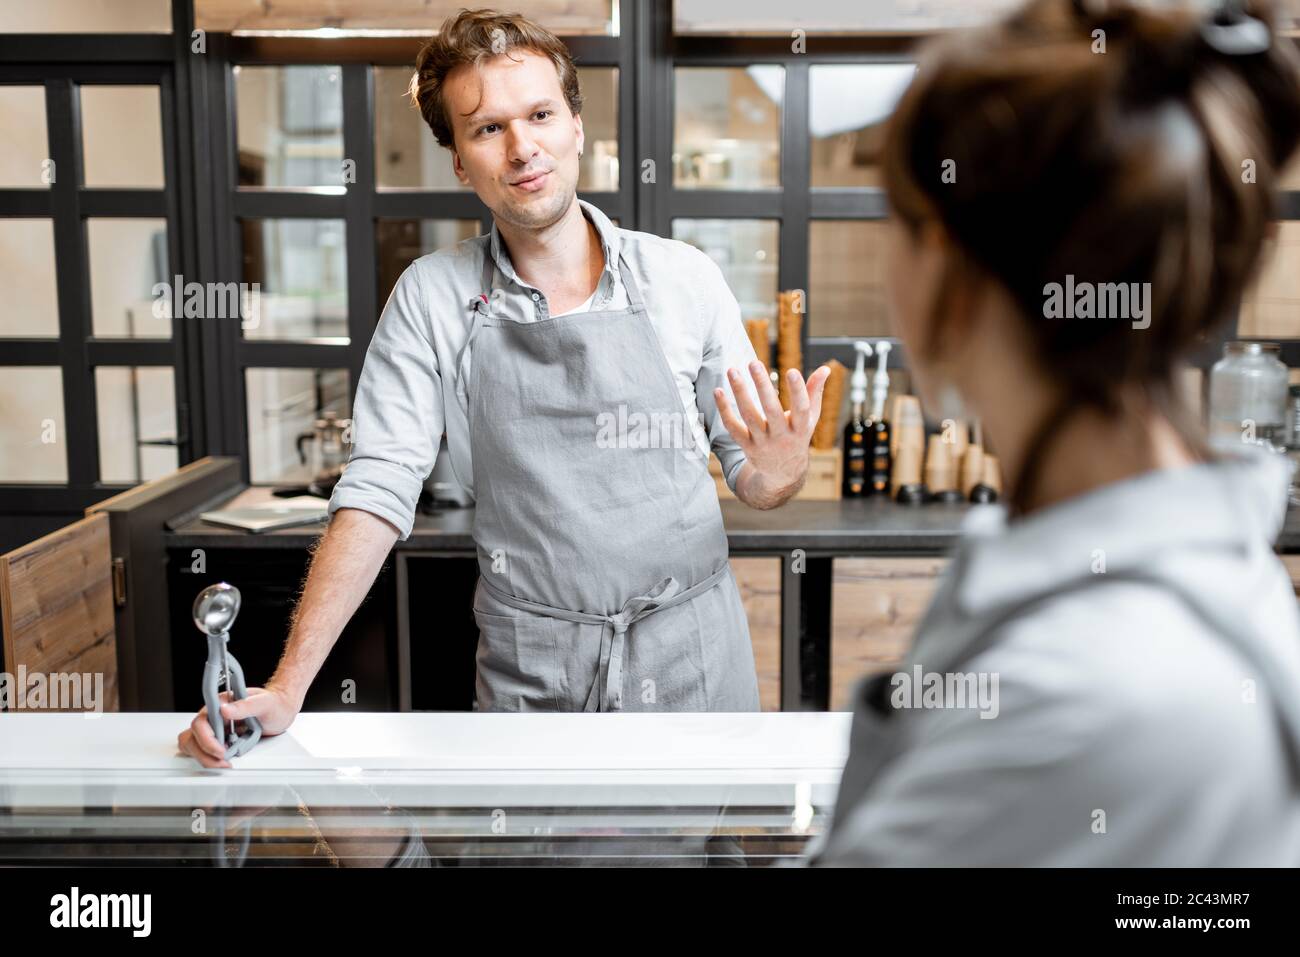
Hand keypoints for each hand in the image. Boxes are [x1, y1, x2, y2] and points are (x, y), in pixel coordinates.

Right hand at [177, 683, 299, 768]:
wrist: (281, 710)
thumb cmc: (274, 704)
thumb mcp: (265, 703)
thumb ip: (246, 705)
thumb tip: (224, 709)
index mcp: (221, 703)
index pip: (201, 721)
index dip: (206, 739)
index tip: (221, 750)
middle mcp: (214, 715)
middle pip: (193, 736)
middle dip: (206, 753)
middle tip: (225, 761)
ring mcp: (215, 727)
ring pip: (194, 744)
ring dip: (206, 757)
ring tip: (225, 761)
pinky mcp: (218, 737)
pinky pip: (202, 749)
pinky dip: (209, 757)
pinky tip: (224, 759)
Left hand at [715, 361, 831, 487]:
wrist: (782, 473)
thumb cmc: (797, 436)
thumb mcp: (810, 418)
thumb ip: (815, 392)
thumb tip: (826, 368)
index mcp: (801, 428)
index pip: (801, 409)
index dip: (798, 391)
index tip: (792, 370)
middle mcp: (782, 436)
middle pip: (771, 410)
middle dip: (762, 386)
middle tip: (753, 362)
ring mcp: (763, 443)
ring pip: (749, 416)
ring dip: (739, 392)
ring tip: (732, 370)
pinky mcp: (747, 446)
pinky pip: (733, 427)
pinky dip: (724, 410)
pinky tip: (718, 391)